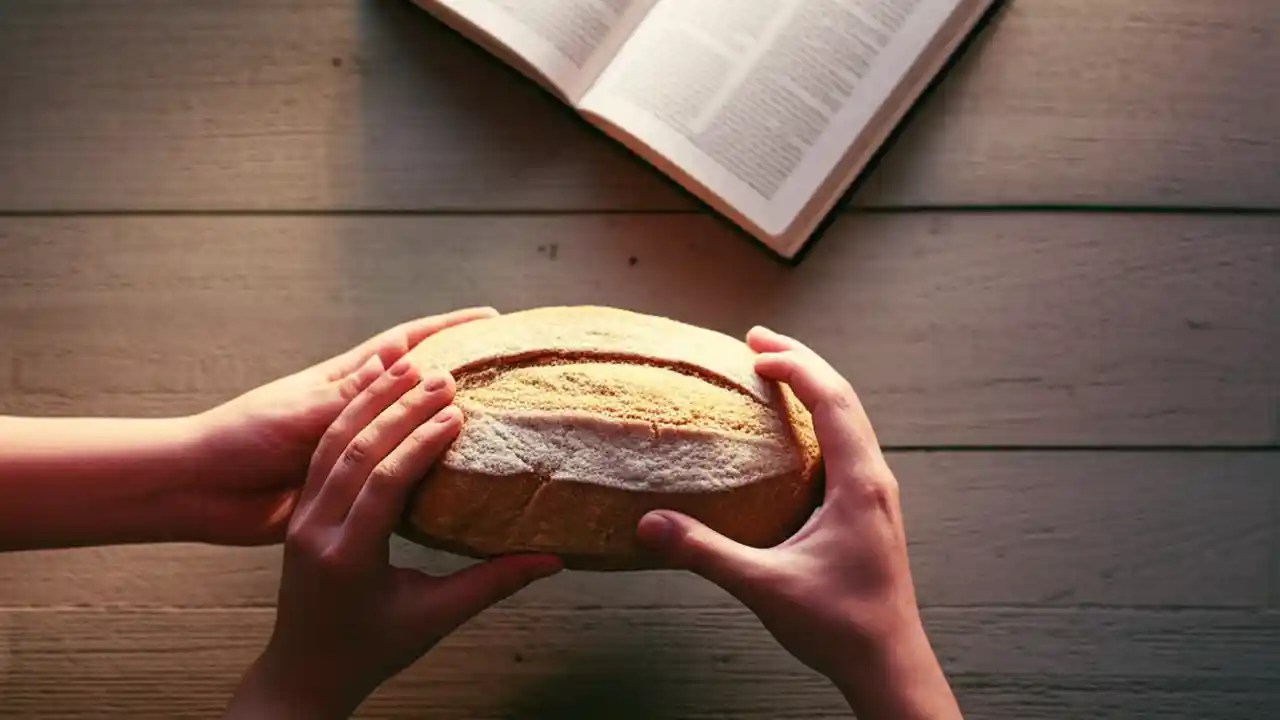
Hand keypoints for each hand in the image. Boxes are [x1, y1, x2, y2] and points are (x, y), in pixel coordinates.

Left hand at [184, 308, 496, 544]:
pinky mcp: (351, 488)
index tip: (491, 318)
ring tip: (500, 427)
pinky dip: (432, 471)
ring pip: (416, 429)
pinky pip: (403, 477)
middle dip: (463, 374)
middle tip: (511, 378)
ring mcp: (356, 448)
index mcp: (345, 381)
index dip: (449, 328)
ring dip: (452, 424)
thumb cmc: (242, 440)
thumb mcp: (303, 414)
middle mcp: (356, 409)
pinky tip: (460, 480)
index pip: (408, 344)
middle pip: (421, 385)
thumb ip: (354, 396)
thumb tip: (411, 369)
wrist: (201, 490)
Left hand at [226, 359, 561, 719]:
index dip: (420, 443)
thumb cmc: (372, 650)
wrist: (304, 672)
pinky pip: (322, 455)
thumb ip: (492, 583)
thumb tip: (552, 560)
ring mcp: (301, 519)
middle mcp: (316, 531)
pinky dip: (348, 417)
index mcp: (348, 557)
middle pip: (354, 452)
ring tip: (408, 366)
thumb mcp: (434, 618)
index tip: (455, 412)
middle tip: (442, 376)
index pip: (382, 484)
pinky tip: (373, 391)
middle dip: (398, 409)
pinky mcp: (299, 511)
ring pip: (331, 444)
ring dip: (370, 401)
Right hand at [637, 327, 960, 719]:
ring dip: (812, 388)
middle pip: (844, 398)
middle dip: (801, 361)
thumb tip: (649, 525)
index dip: (795, 366)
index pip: (832, 401)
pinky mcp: (869, 512)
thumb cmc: (839, 627)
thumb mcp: (765, 587)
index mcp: (859, 485)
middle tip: (755, 338)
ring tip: (773, 370)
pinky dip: (818, 420)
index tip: (754, 351)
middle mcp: (874, 480)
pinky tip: (789, 434)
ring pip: (850, 420)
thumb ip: (706, 553)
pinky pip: (846, 445)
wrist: (888, 665)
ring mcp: (876, 495)